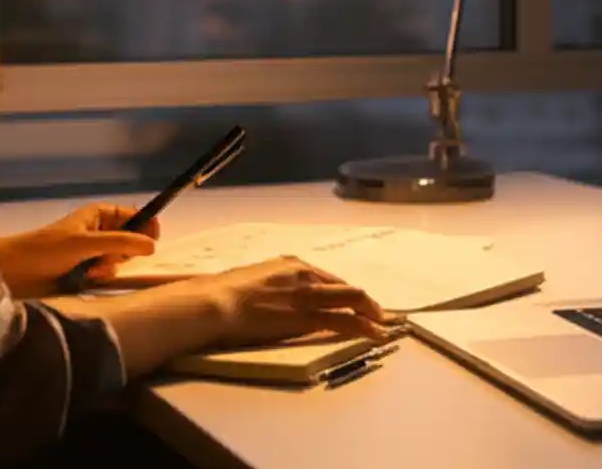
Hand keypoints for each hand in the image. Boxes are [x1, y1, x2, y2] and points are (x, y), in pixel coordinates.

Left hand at [0, 204, 158, 297]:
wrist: (15, 271)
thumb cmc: (48, 250)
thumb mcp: (86, 242)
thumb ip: (121, 242)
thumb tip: (153, 246)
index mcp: (101, 214)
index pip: (137, 216)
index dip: (146, 227)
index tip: (151, 242)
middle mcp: (101, 229)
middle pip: (132, 239)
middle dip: (124, 251)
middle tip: (109, 256)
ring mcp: (95, 249)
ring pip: (121, 258)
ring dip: (110, 266)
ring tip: (92, 269)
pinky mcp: (88, 268)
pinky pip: (109, 271)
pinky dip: (102, 275)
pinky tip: (87, 277)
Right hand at [190, 256, 394, 347]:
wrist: (216, 302)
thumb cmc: (224, 294)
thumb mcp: (254, 279)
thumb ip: (272, 284)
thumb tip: (272, 294)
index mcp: (293, 265)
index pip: (329, 279)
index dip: (345, 293)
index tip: (356, 302)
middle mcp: (306, 276)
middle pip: (346, 288)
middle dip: (367, 302)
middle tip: (380, 314)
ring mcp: (309, 295)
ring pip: (352, 300)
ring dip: (372, 314)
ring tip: (385, 326)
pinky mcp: (307, 316)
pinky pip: (344, 321)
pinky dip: (364, 328)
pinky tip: (375, 336)